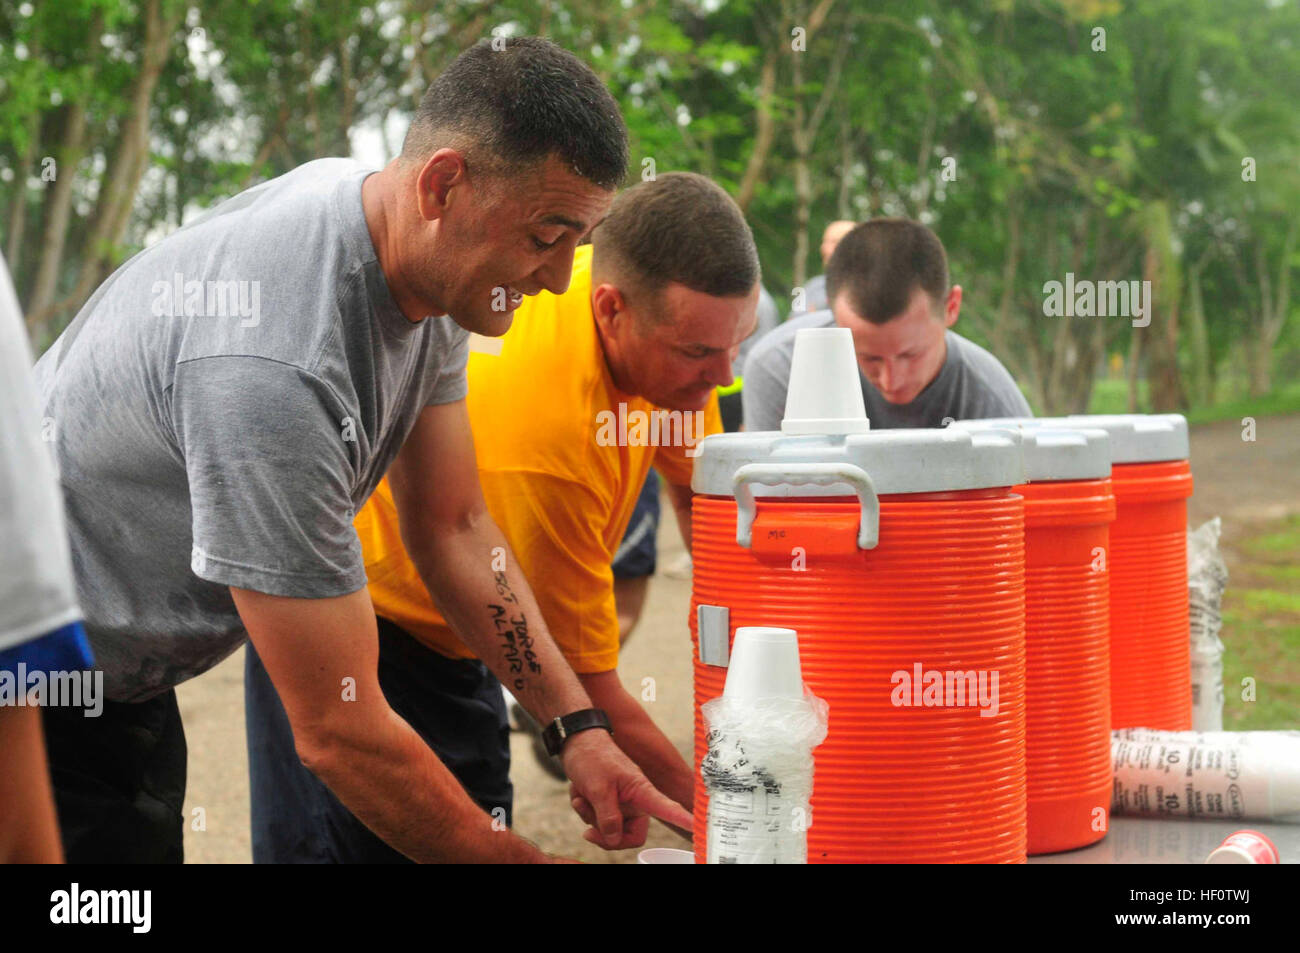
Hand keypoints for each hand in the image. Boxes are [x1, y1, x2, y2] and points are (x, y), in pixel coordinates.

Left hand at [560, 729, 693, 849]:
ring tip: (583, 796)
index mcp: (640, 791)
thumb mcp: (598, 789)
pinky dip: (585, 810)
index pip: (667, 809)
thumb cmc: (592, 757)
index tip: (697, 827)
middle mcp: (635, 800)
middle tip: (588, 832)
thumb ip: (608, 818)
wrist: (576, 741)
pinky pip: (597, 820)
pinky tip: (580, 794)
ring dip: (590, 817)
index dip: (683, 820)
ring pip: (609, 829)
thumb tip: (614, 839)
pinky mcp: (608, 802)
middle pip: (629, 835)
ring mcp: (621, 802)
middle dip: (607, 835)